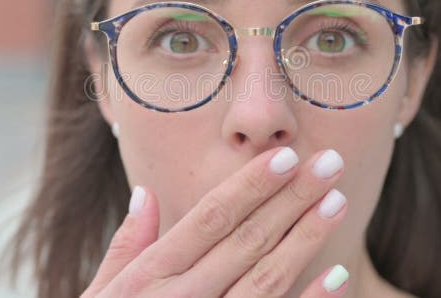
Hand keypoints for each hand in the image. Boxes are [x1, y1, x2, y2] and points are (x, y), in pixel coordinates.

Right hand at [80, 146, 349, 296]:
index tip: (286, 156)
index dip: (251, 185)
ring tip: (338, 202)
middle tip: (330, 164)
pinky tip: (339, 275)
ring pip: (268, 278)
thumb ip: (126, 245)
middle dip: (292, 198)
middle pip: (248, 240)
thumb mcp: (102, 294)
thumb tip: (146, 193)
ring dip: (306, 239)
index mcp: (152, 275)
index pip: (212, 218)